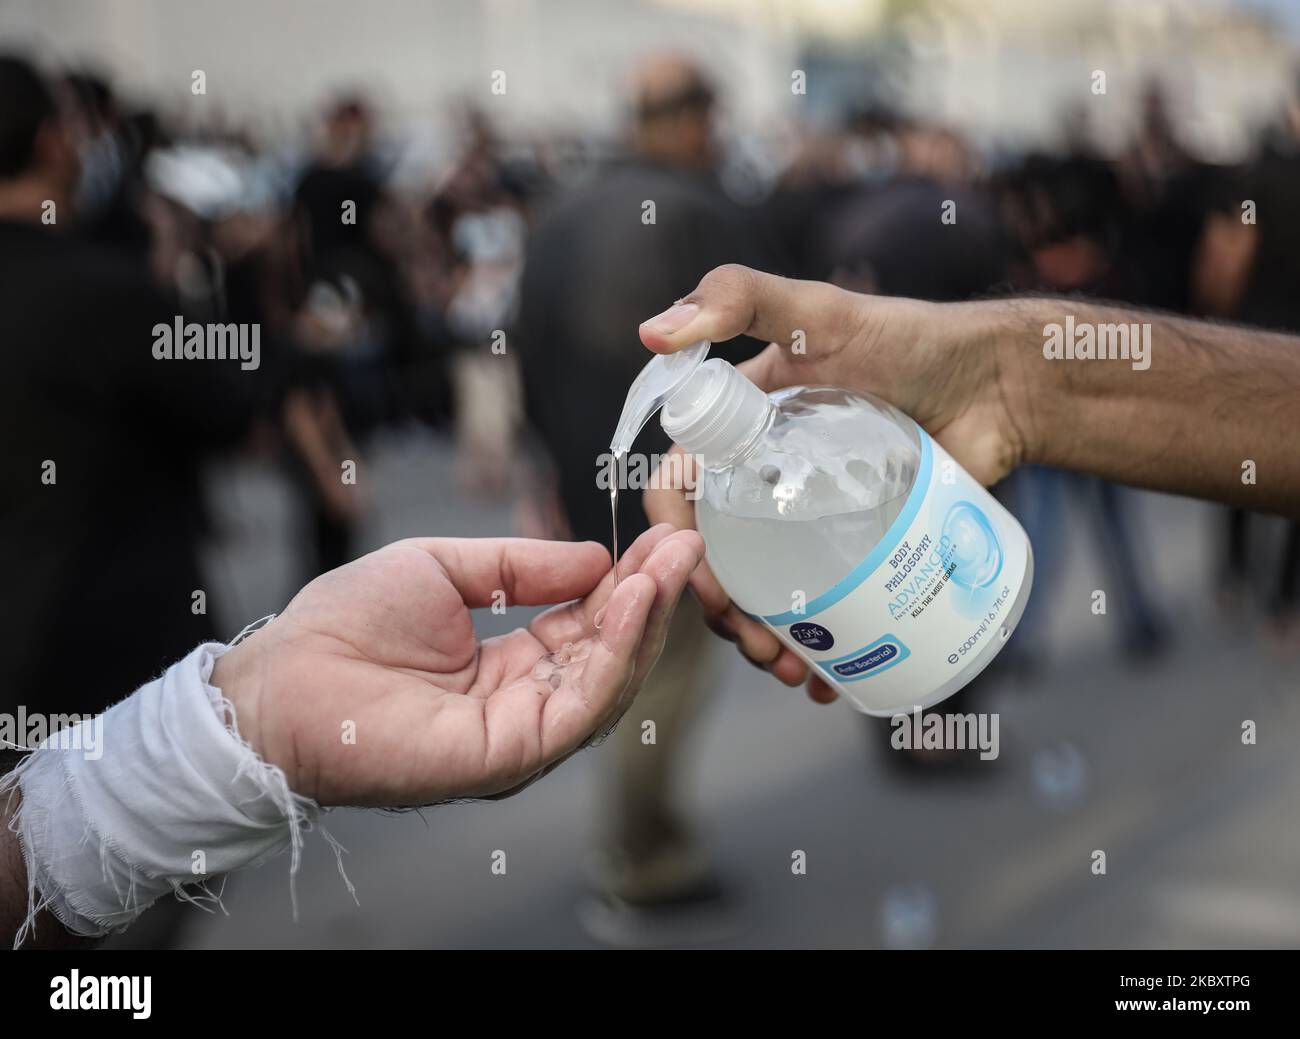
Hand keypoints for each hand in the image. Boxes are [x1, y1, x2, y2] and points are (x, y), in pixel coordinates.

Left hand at [211, 525, 702, 805]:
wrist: (285, 679)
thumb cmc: (346, 626)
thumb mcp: (447, 569)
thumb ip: (521, 567)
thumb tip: (595, 560)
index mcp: (506, 665)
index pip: (586, 625)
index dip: (626, 583)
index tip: (662, 540)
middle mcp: (522, 704)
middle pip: (608, 654)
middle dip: (650, 598)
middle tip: (684, 543)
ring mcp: (520, 735)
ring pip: (607, 681)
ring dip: (644, 620)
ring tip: (667, 563)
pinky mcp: (511, 754)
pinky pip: (581, 703)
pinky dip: (615, 651)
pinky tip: (631, 600)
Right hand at [639, 264, 1033, 703]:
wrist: (1002, 388)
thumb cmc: (910, 340)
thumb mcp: (820, 312)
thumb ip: (740, 299)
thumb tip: (652, 332)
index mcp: (740, 435)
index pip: (680, 492)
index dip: (674, 540)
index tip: (704, 578)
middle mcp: (765, 483)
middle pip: (717, 561)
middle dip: (723, 611)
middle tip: (759, 642)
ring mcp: (812, 524)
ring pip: (764, 595)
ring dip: (762, 642)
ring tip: (796, 669)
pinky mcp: (859, 552)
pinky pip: (825, 610)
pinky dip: (820, 651)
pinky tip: (829, 682)